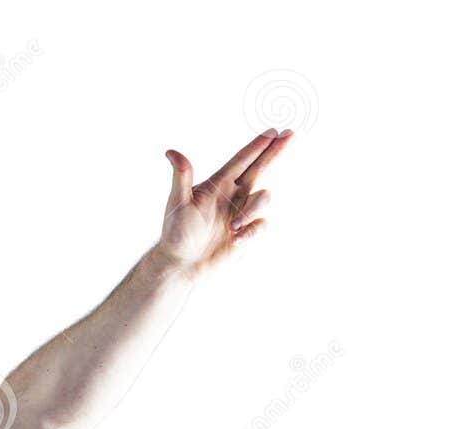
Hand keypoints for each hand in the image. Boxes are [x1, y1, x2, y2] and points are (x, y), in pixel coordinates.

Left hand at [157, 127, 292, 273]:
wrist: (183, 264)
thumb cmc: (175, 233)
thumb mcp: (177, 203)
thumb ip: (181, 177)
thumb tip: (171, 152)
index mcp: (217, 184)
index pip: (241, 160)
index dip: (257, 146)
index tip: (273, 131)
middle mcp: (232, 195)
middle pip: (260, 168)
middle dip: (275, 152)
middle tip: (290, 133)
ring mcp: (241, 212)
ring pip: (263, 198)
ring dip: (252, 210)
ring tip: (232, 228)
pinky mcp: (246, 231)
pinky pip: (261, 225)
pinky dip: (250, 232)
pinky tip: (235, 240)